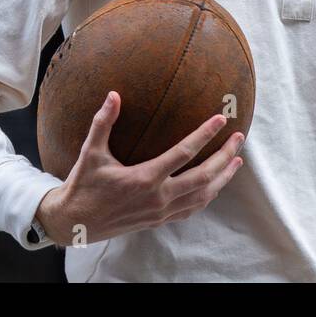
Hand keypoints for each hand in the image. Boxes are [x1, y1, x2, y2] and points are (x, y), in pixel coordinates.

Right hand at [35, 91, 244, 245]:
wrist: (76, 222)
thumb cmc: (83, 184)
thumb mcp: (90, 152)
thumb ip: (103, 122)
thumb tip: (114, 94)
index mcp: (144, 178)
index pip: (184, 153)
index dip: (205, 134)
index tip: (221, 119)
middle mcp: (158, 197)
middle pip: (203, 177)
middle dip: (225, 157)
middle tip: (239, 138)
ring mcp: (161, 212)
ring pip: (202, 196)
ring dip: (222, 178)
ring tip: (236, 160)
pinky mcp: (158, 221)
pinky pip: (191, 209)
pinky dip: (208, 196)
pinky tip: (215, 185)